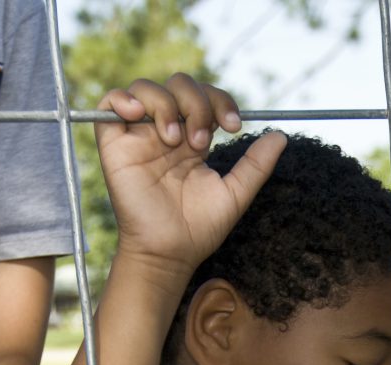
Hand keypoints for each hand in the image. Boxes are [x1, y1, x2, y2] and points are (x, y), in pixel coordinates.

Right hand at [96, 75, 286, 278]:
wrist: (170, 253)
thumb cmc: (199, 229)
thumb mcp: (235, 194)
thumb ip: (256, 165)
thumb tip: (281, 136)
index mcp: (192, 139)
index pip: (204, 97)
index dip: (220, 100)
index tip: (233, 127)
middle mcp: (165, 132)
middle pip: (178, 85)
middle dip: (196, 103)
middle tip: (202, 140)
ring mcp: (138, 136)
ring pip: (146, 88)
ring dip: (167, 105)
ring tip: (174, 139)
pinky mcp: (114, 144)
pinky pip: (109, 102)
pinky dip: (123, 98)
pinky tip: (139, 114)